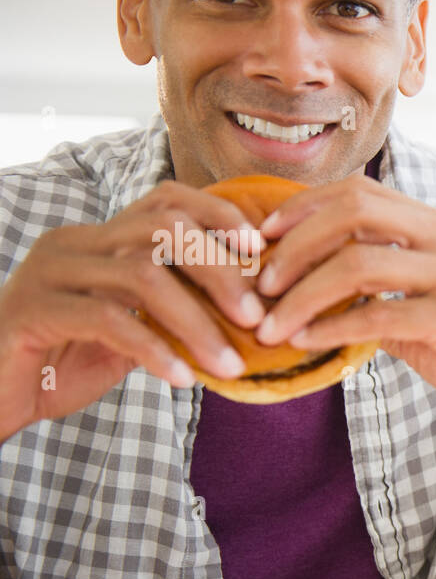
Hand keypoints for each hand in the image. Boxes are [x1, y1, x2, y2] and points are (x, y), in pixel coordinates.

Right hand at [0, 181, 266, 441]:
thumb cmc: (63, 363)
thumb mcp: (130, 334)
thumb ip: (171, 315)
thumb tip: (244, 316)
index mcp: (99, 239)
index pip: (166, 201)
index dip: (218, 215)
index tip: (258, 249)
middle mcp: (74, 243)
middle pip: (164, 230)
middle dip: (220, 273)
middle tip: (255, 319)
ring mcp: (50, 271)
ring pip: (142, 274)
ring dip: (197, 321)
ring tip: (231, 363)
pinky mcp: (34, 310)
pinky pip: (109, 320)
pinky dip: (155, 349)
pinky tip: (183, 377)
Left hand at [252, 175, 435, 446]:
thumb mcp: (425, 310)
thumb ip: (378, 292)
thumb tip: (310, 290)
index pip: (361, 192)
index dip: (304, 208)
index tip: (264, 238)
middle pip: (354, 212)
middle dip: (296, 244)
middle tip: (262, 282)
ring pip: (358, 264)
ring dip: (303, 295)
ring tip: (271, 324)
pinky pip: (379, 317)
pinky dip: (332, 329)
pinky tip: (306, 343)